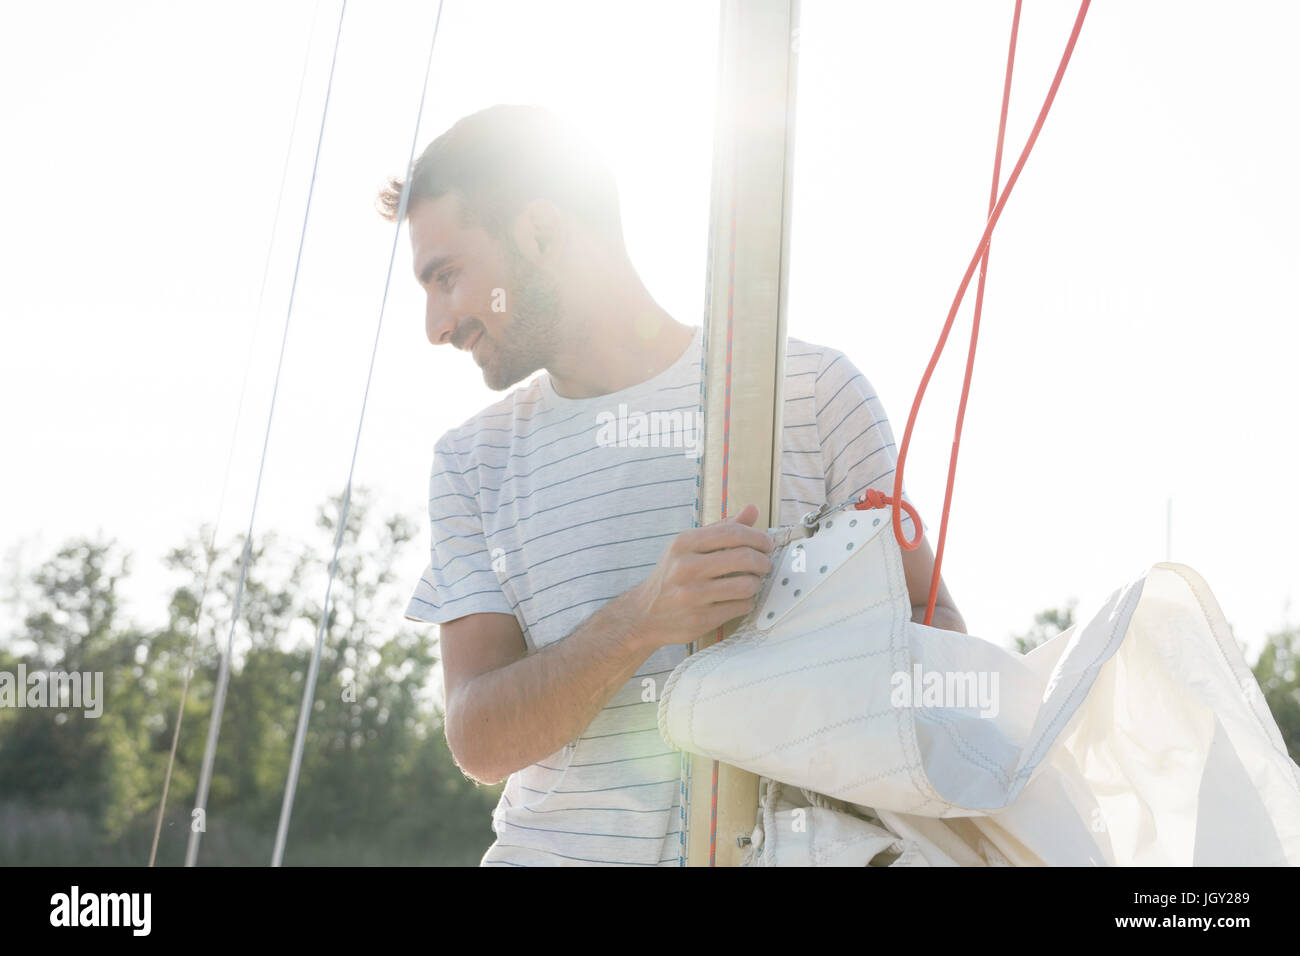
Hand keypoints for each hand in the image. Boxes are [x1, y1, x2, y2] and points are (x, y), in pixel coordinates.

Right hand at [628, 503, 774, 651]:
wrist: (644, 614)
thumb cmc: (671, 576)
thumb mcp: (688, 546)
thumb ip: (721, 528)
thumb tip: (752, 510)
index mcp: (683, 544)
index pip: (732, 532)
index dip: (757, 537)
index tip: (766, 543)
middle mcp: (685, 568)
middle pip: (744, 558)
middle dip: (763, 561)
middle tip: (765, 564)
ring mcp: (693, 595)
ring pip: (746, 585)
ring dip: (756, 583)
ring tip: (751, 582)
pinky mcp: (700, 619)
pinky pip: (740, 607)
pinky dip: (747, 602)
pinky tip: (740, 599)